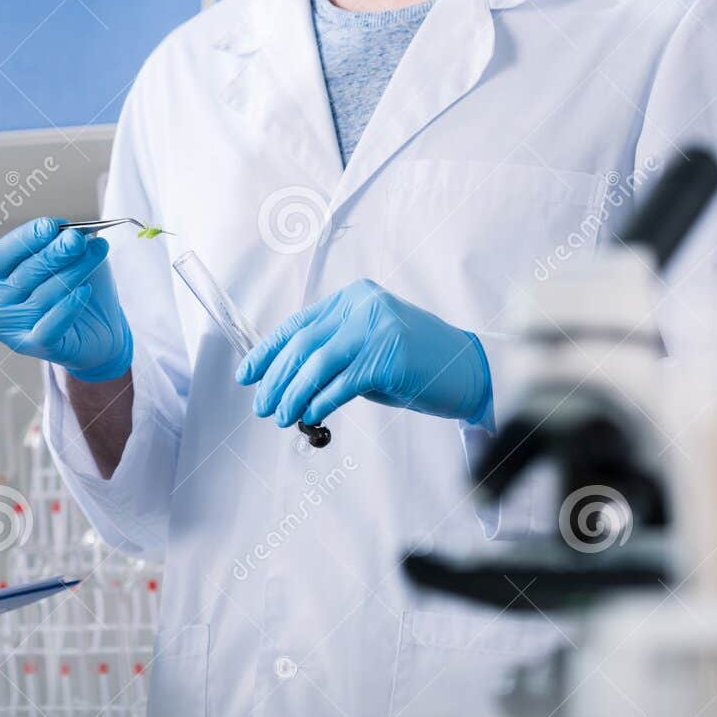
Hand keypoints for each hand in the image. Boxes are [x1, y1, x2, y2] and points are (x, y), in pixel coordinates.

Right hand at [0, 217, 132, 382]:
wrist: (96, 331)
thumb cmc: (73, 290)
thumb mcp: (67, 260)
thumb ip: (62, 245)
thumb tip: (70, 232)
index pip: (4, 254)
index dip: (27, 238)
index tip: (52, 225)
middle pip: (25, 274)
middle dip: (53, 253)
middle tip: (77, 238)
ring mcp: (11, 330)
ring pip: (43, 296)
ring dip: (72, 271)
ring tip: (96, 252)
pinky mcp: (33, 347)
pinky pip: (50, 326)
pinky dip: (68, 307)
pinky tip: (85, 290)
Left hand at [237, 280, 491, 426]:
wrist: (469, 370)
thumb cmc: (416, 363)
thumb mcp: (368, 348)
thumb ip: (333, 355)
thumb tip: (285, 380)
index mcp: (353, 299)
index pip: (298, 325)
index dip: (267, 351)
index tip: (247, 375)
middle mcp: (362, 307)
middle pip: (302, 344)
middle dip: (275, 379)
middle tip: (262, 406)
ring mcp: (376, 328)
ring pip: (316, 364)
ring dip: (293, 394)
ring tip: (281, 416)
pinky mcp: (388, 355)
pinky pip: (341, 383)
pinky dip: (321, 402)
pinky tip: (312, 416)